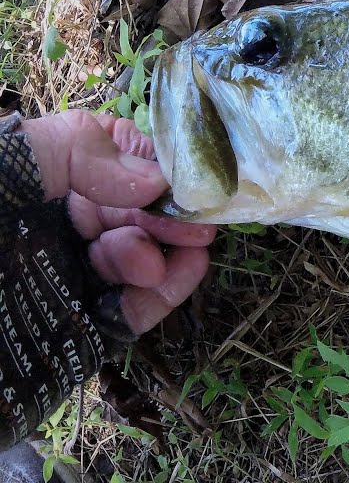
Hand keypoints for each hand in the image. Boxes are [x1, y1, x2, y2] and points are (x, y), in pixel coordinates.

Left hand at [19, 110, 216, 333]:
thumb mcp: (7, 164)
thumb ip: (74, 152)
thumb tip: (150, 176)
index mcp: (32, 183)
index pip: (107, 158)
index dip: (148, 161)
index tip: (175, 170)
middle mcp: (52, 227)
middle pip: (132, 208)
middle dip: (165, 209)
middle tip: (195, 217)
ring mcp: (68, 279)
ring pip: (141, 255)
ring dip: (164, 247)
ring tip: (156, 255)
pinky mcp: (81, 330)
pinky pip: (137, 307)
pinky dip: (171, 287)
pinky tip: (187, 269)